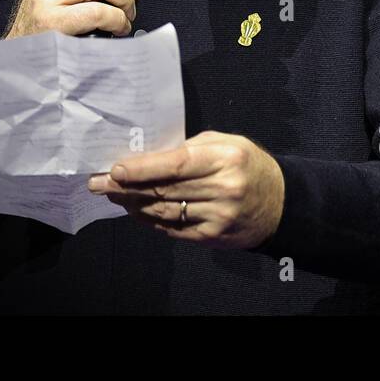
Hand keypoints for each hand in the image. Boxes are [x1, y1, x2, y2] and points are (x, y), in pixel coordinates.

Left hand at [87, 130, 285, 248]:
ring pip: (164, 211)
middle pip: (163, 190)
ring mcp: (218, 217)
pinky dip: (151, 219)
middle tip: (99, 183)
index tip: (114, 169)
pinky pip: (173, 228)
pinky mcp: (213, 237)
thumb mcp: (225, 143)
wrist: (280, 203)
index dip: (141, 168)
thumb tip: (146, 157)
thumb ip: (188, 148)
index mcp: (225, 159)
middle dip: (126, 187)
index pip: (175, 165)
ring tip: (113, 195)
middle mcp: (222, 189)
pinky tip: (137, 210)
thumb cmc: (247, 165)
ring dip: (133, 204)